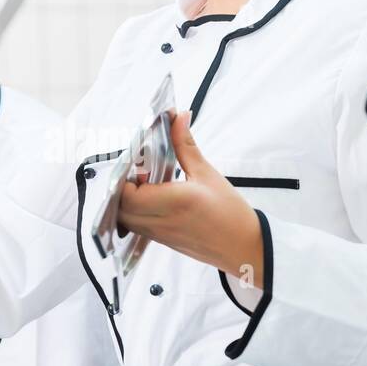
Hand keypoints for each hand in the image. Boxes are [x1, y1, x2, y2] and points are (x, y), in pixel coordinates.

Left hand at [117, 112, 263, 282]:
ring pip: (125, 219)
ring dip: (126, 201)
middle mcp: (162, 222)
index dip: (125, 177)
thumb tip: (177, 118)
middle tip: (137, 171)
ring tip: (144, 183)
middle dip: (122, 188)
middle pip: (120, 208)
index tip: (135, 161)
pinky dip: (135, 212)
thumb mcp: (207, 174)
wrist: (245, 247)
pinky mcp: (162, 241)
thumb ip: (184, 145)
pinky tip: (151, 198)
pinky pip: (137, 227)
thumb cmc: (231, 213)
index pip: (129, 194)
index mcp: (174, 203)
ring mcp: (160, 235)